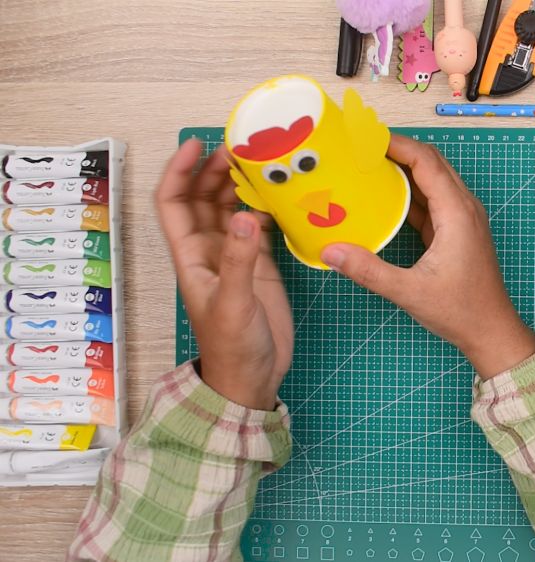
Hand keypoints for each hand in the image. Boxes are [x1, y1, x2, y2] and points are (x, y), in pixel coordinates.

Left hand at [156, 140, 292, 409]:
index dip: (179, 171)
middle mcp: (209, 249)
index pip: (173, 203)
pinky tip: (282, 196)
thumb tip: (243, 216)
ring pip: (230, 207)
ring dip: (240, 184)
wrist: (252, 378)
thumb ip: (238, 260)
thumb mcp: (234, 304)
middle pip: (203, 198)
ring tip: (262, 163)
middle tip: (242, 147)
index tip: (198, 145)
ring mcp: (234, 256)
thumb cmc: (233, 347)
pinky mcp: (259, 265)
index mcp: (191, 256)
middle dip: (215, 169)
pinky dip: (266, 208)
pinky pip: (257, 226)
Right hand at [321, 136, 534, 377]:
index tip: (365, 137)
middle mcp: (463, 208)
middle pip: (430, 161)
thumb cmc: (462, 311)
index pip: (425, 160)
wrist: (491, 330)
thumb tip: (331, 252)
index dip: (396, 143)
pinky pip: (431, 199)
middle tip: (361, 145)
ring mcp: (462, 218)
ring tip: (367, 164)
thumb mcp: (409, 292)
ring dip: (403, 168)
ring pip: (432, 178)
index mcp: (457, 213)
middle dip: (397, 148)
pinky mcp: (456, 230)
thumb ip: (368, 270)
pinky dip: (408, 191)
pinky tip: (384, 196)